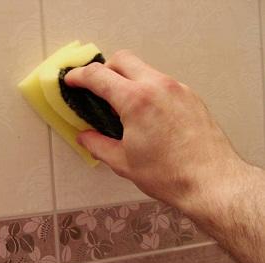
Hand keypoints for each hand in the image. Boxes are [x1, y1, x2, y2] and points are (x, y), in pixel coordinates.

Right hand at [65, 50, 246, 214]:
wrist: (211, 181)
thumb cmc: (168, 175)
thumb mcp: (123, 162)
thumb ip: (97, 145)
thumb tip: (85, 137)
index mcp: (136, 101)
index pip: (99, 76)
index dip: (80, 76)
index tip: (72, 80)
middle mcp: (158, 86)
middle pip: (122, 59)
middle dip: (104, 69)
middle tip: (96, 89)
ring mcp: (178, 89)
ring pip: (144, 69)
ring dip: (127, 79)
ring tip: (122, 106)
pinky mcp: (190, 96)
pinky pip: (162, 82)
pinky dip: (147, 89)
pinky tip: (146, 113)